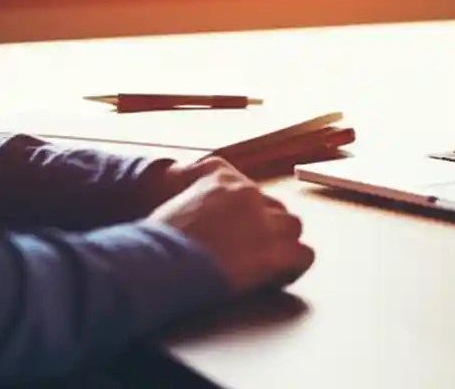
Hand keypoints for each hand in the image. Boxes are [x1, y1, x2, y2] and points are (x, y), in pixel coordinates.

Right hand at [149, 159, 314, 293]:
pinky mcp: (274, 251)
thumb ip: (192, 201)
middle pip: (274, 207)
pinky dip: (294, 268)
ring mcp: (264, 221)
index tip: (236, 227)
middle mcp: (247, 192)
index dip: (245, 211)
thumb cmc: (150, 243)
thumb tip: (196, 210)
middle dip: (265, 228)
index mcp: (219, 177)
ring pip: (293, 227)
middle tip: (249, 251)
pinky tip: (279, 278)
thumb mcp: (169, 206)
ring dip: (282, 244)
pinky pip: (303, 255)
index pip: (247, 186)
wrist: (155, 264)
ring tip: (266, 265)